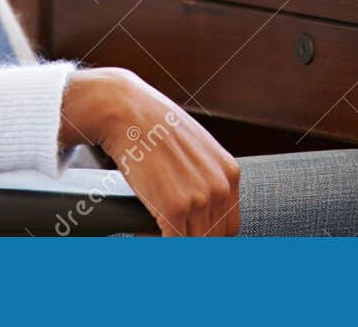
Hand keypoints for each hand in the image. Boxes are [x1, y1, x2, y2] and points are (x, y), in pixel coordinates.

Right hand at [59, 67, 239, 235]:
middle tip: (163, 234)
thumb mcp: (195, 148)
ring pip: (194, 245)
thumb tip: (200, 206)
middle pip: (215, 239)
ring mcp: (200, 199)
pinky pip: (173, 246)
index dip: (205, 234)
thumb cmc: (153, 126)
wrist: (127, 111)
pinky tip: (140, 230)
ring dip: (170, 243)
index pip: (228, 225)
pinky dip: (155, 244)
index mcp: (229, 172)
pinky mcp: (175, 208)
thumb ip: (205, 175)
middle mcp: (220, 187)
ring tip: (148, 229)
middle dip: (189, 242)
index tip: (183, 233)